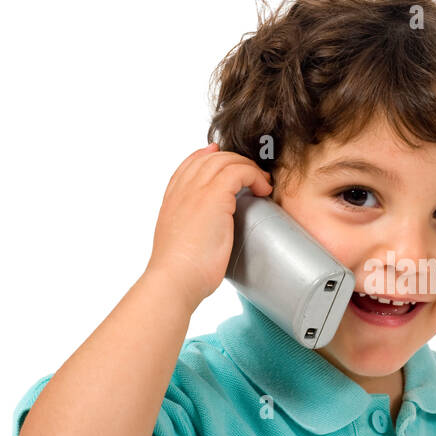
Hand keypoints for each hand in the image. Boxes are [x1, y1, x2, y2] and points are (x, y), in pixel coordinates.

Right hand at [145, 142, 273, 310]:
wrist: (175, 279)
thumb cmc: (181, 271)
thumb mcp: (180, 242)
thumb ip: (190, 227)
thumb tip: (204, 230)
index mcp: (172, 199)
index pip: (191, 164)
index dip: (210, 156)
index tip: (228, 160)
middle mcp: (182, 189)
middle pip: (211, 157)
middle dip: (236, 161)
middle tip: (254, 176)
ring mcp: (197, 190)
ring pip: (226, 160)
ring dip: (249, 168)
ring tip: (263, 184)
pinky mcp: (214, 196)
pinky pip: (240, 171)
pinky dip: (255, 176)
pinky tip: (263, 191)